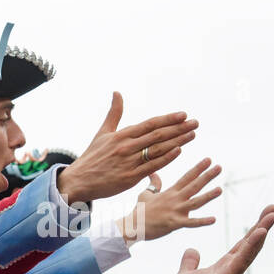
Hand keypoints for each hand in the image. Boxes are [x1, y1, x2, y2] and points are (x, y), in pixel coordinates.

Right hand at [57, 92, 198, 205]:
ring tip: (192, 135)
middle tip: (195, 123)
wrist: (78, 181)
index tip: (183, 114)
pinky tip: (179, 151)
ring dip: (177, 141)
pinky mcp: (129, 178)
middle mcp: (126, 147)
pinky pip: (151, 166)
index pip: (150, 124)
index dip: (168, 119)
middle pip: (158, 135)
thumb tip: (117, 92)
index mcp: (121, 135)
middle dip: (178, 128)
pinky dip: (166, 158)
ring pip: (157, 149)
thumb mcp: (102, 133)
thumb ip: (114, 113)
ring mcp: (128, 162)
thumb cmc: (91, 158)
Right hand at [119, 158, 222, 242]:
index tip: (209, 159)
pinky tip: (213, 219)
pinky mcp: (174, 223)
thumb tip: (154, 172)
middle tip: (219, 167)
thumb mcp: (145, 194)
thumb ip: (154, 184)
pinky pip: (191, 223)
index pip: (186, 177)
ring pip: (195, 202)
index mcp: (170, 192)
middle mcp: (174, 199)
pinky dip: (202, 222)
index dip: (198, 168)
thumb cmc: (139, 211)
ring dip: (208, 196)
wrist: (132, 226)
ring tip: (220, 189)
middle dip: (207, 176)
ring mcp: (175, 211)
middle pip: (194, 186)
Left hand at [166, 205, 273, 273]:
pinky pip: (242, 259)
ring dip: (262, 231)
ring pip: (251, 249)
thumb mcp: (186, 273)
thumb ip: (190, 261)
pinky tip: (260, 232)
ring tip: (273, 216)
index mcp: (224, 266)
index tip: (263, 214)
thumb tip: (192, 250)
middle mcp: (232, 269)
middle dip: (263, 225)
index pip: (242, 244)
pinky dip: (251, 246)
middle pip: (251, 244)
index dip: (253, 230)